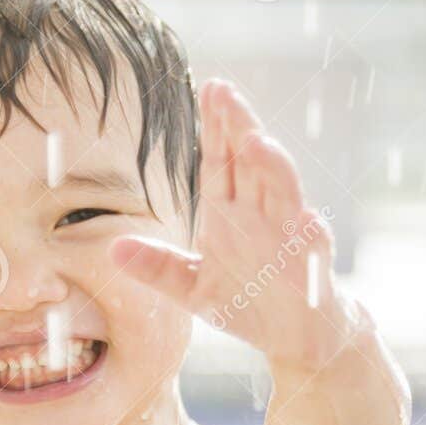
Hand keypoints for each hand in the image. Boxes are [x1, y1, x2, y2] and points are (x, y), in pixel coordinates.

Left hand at [109, 79, 356, 370]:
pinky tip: (307, 218)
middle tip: (223, 91)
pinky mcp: (310, 264)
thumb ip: (157, 267)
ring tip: (255, 142)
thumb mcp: (191, 288)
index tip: (205, 89)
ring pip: (282, 191)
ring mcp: (288, 234)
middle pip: (248, 163)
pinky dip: (310, 230)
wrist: (295, 335)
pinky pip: (312, 244)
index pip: (218, 163)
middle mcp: (260, 214)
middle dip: (237, 127)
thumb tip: (112, 248)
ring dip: (272, 167)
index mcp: (229, 213)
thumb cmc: (247, 303)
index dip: (212, 129)